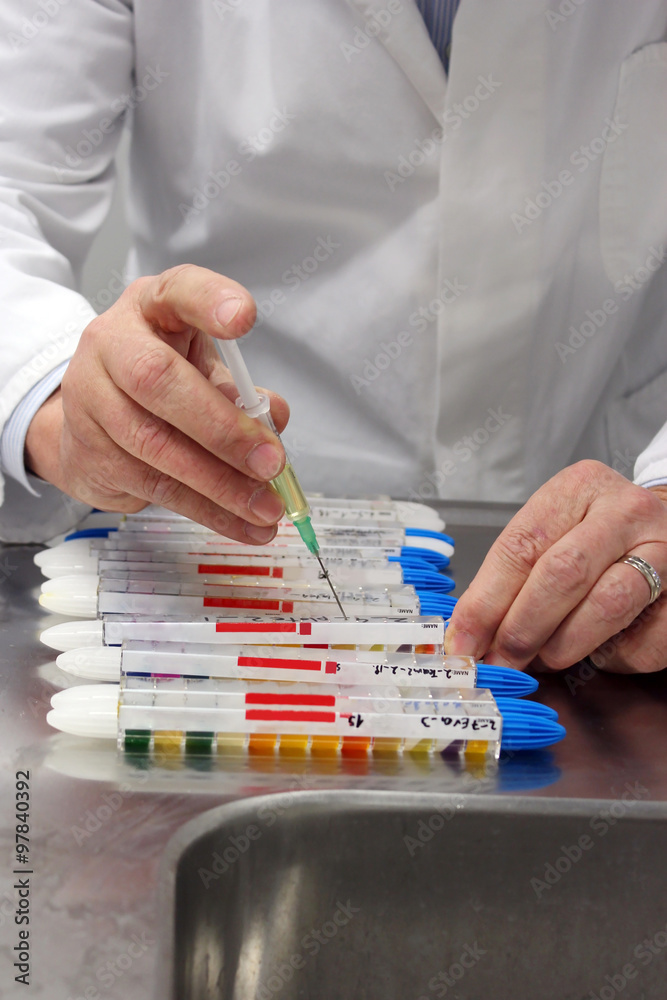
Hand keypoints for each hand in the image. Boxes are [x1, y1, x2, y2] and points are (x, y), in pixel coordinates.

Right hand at [25, 264, 289, 542]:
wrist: (90, 419)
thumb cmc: (160, 382)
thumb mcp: (205, 371)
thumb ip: (242, 391)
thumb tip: (275, 420)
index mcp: (151, 307)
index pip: (178, 290)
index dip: (209, 301)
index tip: (243, 318)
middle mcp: (111, 343)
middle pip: (159, 380)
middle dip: (222, 428)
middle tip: (270, 462)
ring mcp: (89, 396)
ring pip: (155, 445)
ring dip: (220, 485)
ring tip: (265, 508)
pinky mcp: (87, 450)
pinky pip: (152, 485)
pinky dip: (205, 509)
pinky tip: (239, 523)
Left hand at [444, 461, 666, 672]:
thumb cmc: (596, 534)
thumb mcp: (552, 532)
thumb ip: (513, 575)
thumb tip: (468, 634)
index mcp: (579, 488)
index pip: (520, 546)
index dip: (485, 602)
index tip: (463, 641)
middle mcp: (625, 511)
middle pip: (562, 574)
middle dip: (521, 627)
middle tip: (500, 659)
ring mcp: (664, 549)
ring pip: (606, 605)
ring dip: (563, 645)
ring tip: (543, 658)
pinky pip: (642, 638)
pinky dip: (611, 657)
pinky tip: (597, 650)